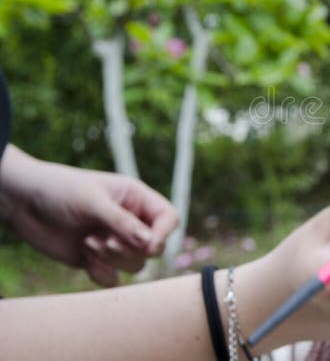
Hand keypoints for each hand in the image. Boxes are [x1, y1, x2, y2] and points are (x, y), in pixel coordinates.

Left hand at [0, 146, 178, 285]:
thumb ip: (123, 223)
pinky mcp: (97, 260)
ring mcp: (115, 241)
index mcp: (136, 199)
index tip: (148, 244)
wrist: (23, 204)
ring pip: (135, 265)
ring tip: (88, 243)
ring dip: (114, 259)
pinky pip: (113, 278)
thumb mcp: (93, 202)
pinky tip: (84, 257)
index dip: (164, 234)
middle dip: (132, 249)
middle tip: (107, 241)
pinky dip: (101, 273)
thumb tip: (151, 244)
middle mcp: (130, 221)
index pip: (168, 218)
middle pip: (154, 247)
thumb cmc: (60, 190)